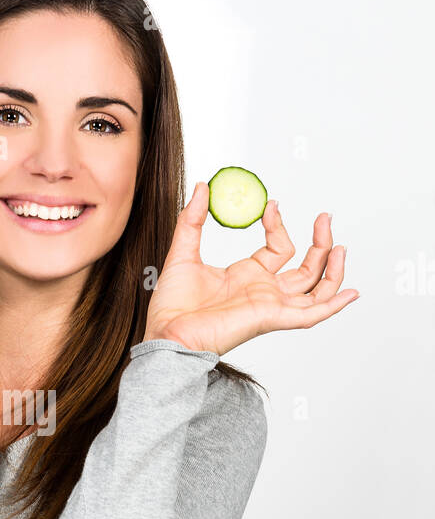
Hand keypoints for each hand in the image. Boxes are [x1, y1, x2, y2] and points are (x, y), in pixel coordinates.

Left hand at [142, 184, 359, 354]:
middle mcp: (263, 292)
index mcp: (247, 276)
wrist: (167, 332)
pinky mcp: (272, 318)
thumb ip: (193, 219)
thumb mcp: (182, 251)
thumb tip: (203, 187)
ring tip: (339, 245)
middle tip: (325, 216)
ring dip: (332, 269)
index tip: (272, 204)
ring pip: (315, 290)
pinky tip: (351, 292)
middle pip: (306, 269)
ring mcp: (270, 305)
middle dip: (320, 242)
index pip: (277, 248)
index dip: (278, 224)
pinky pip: (311, 315)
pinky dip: (333, 305)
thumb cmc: (172, 305)